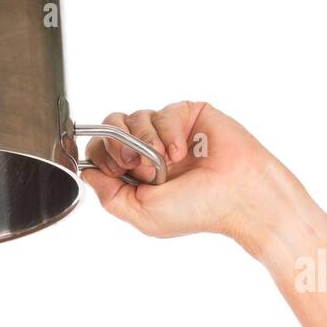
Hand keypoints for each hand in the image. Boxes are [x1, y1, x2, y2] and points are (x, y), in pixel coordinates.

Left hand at [80, 101, 307, 248]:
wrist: (239, 195)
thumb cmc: (197, 211)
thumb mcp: (141, 214)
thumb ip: (109, 195)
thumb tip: (87, 173)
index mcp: (135, 176)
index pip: (99, 152)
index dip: (101, 156)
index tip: (119, 170)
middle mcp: (148, 151)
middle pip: (110, 128)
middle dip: (118, 145)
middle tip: (139, 165)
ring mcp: (168, 132)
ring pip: (134, 117)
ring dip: (145, 142)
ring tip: (166, 163)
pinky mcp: (188, 115)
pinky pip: (163, 112)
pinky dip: (169, 132)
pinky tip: (184, 152)